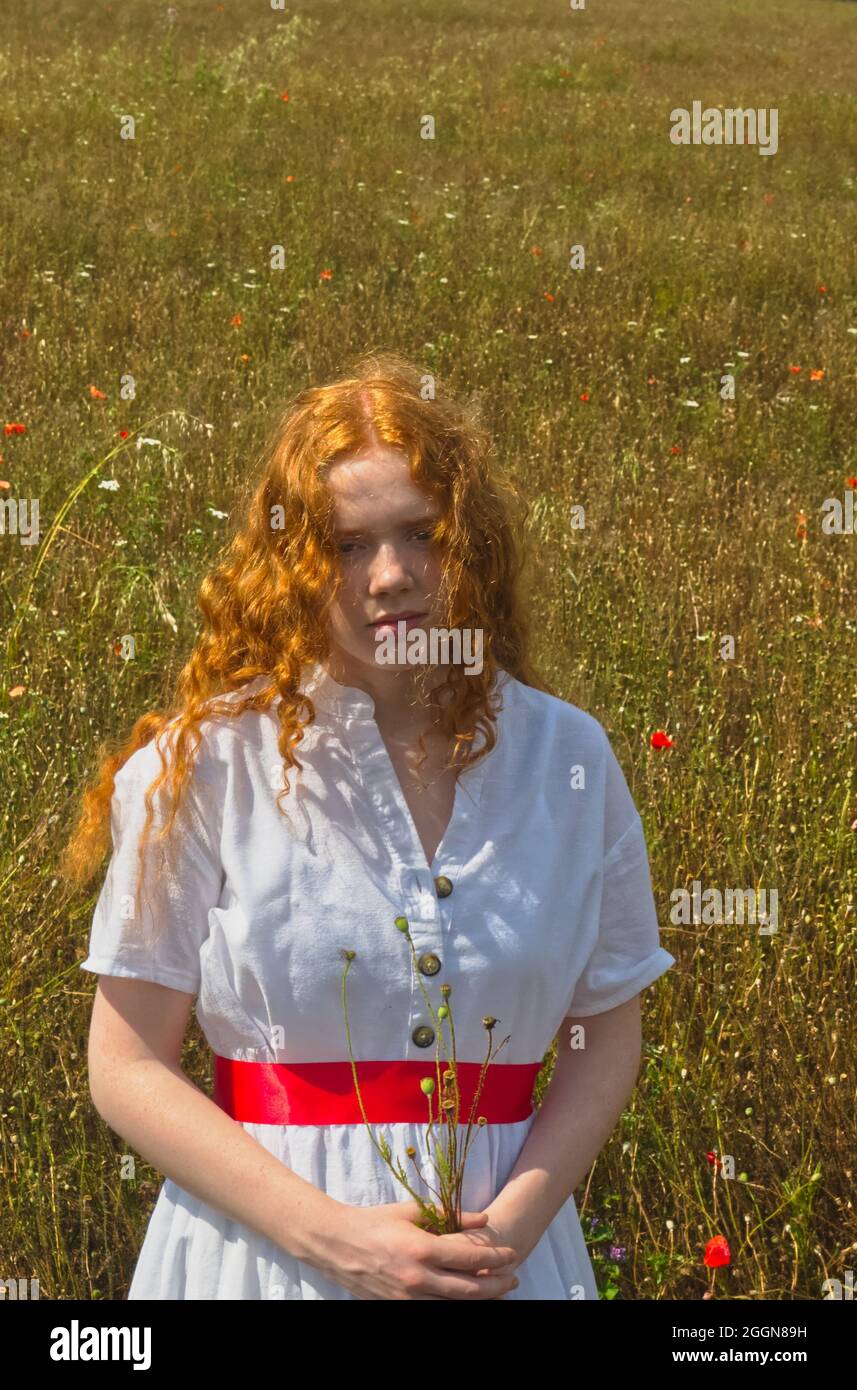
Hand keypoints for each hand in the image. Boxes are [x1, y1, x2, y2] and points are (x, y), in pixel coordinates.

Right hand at [313, 1199, 521, 1299]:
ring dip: (480, 1299)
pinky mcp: (398, 1308)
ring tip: (497, 1291)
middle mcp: (417, 1278)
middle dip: (497, 1285)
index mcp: (422, 1249)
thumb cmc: (374, 1222)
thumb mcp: (411, 1211)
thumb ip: (450, 1215)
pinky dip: (454, 1305)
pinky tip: (467, 1298)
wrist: (336, 1244)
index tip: (512, 1254)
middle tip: (514, 1279)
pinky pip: (434, 1310)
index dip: (496, 1257)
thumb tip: (484, 1218)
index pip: (470, 1257)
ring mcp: (408, 1298)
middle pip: (469, 1289)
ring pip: (455, 1305)